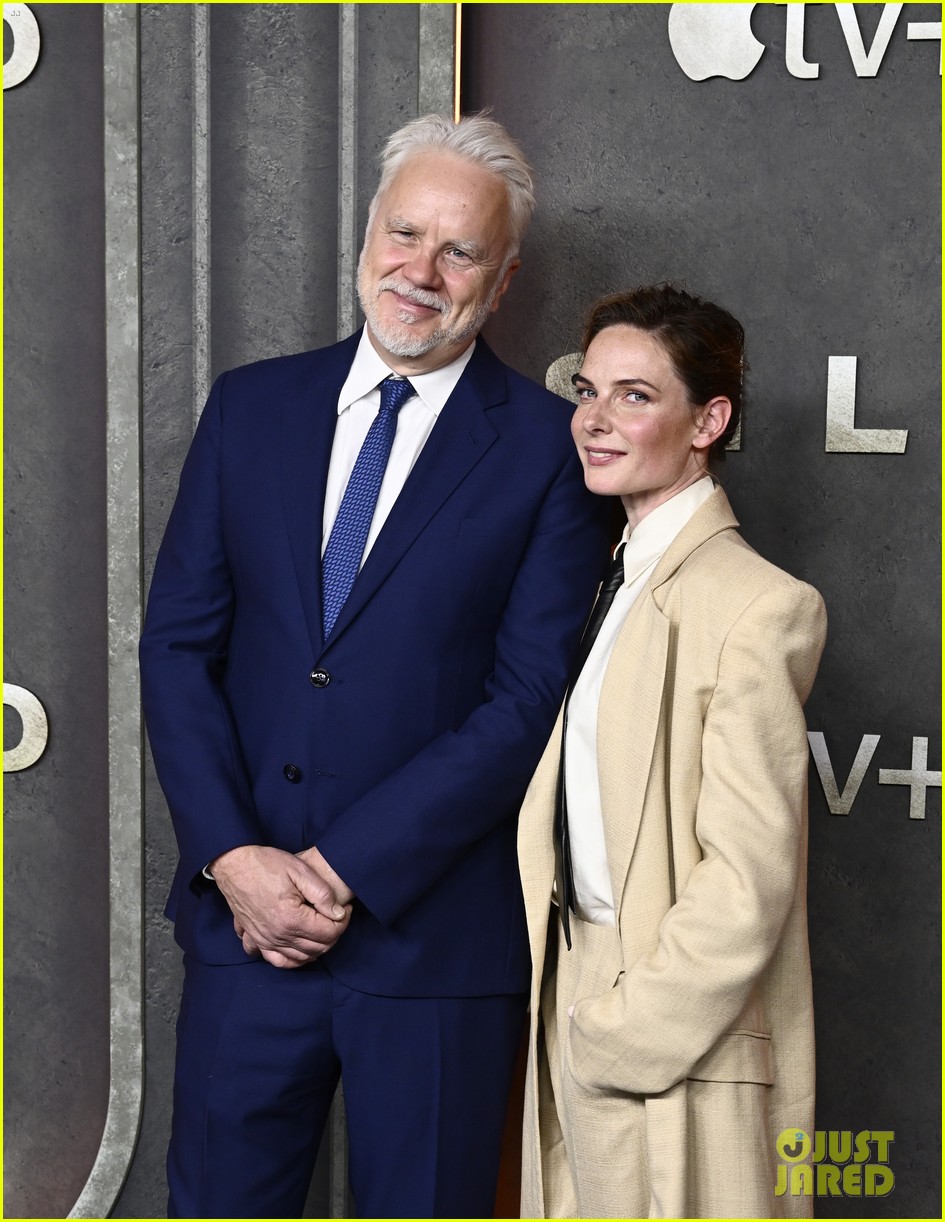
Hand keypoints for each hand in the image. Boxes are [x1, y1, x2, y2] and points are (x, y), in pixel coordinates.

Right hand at [210, 844, 350, 968]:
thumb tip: (338, 913)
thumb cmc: (266, 864)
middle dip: (334, 934)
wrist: (234, 864)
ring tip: (323, 929)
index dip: (343, 921)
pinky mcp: (256, 939)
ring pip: (300, 958)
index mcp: (291, 919)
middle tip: (337, 916)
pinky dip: (293, 959)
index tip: (345, 908)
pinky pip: (277, 961)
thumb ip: (323, 894)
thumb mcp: (300, 870)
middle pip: (317, 948)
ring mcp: (265, 940)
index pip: (329, 933)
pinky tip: (300, 949)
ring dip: (317, 948)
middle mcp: (278, 935)